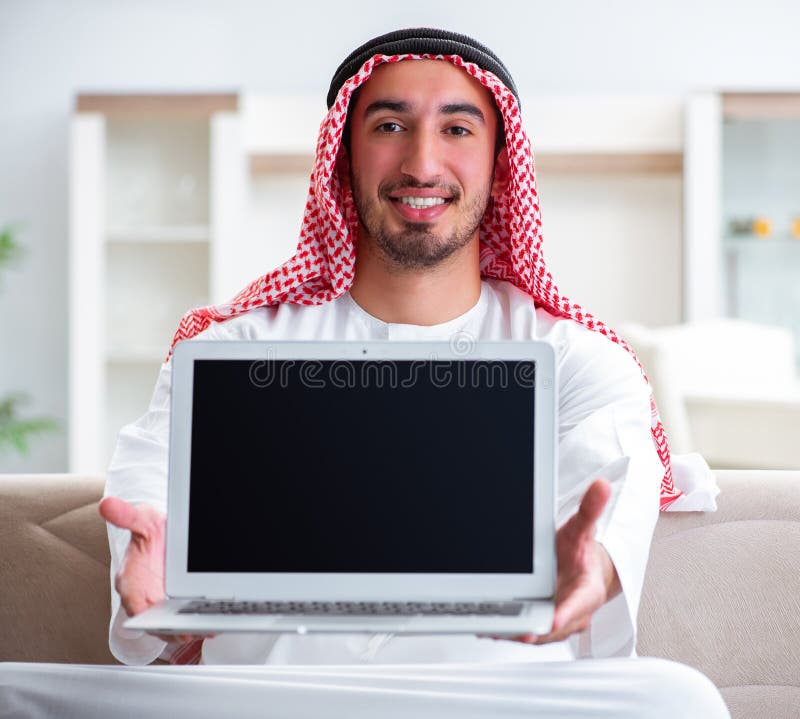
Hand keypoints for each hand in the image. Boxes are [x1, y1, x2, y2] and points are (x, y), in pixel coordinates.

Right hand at [99, 497, 211, 643]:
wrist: (165, 534)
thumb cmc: (151, 529)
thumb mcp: (142, 519)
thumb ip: (127, 515)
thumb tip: (107, 505)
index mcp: (130, 578)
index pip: (132, 601)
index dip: (143, 614)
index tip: (159, 618)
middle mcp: (143, 595)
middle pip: (153, 620)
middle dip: (170, 627)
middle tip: (191, 630)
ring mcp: (159, 602)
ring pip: (170, 623)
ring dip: (186, 629)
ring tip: (207, 628)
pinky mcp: (174, 604)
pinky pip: (182, 619)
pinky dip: (195, 622)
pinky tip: (212, 622)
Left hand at [504, 478, 620, 644]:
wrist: (582, 568)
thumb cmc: (579, 552)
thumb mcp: (582, 528)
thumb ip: (590, 509)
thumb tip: (601, 486)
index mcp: (588, 591)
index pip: (579, 604)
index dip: (565, 613)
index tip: (552, 619)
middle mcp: (573, 612)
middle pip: (553, 626)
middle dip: (533, 629)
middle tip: (511, 629)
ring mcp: (557, 622)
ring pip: (537, 633)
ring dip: (516, 632)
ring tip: (493, 628)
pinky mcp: (541, 625)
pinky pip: (525, 630)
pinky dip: (508, 630)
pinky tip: (488, 626)